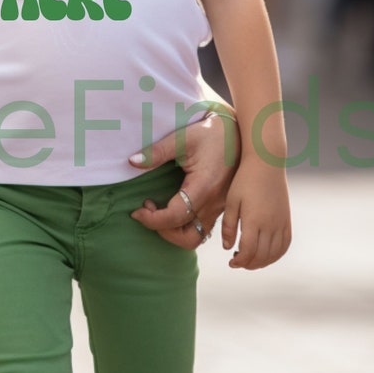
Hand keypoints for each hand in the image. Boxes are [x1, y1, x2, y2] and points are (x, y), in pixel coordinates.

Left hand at [129, 111, 239, 249]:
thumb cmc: (210, 134)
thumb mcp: (182, 139)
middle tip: (148, 209)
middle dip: (163, 231)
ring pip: (197, 236)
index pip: (175, 217)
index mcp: (204, 189)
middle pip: (188, 238)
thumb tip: (132, 162)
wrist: (241, 135)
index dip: (152, 219)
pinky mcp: (221, 207)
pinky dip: (185, 226)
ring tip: (160, 210)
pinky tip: (174, 207)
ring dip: (175, 232)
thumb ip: (157, 152)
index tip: (136, 211)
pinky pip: (203, 227)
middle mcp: (214, 204)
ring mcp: (220, 208)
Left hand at [221, 159, 291, 269]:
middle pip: (262, 256)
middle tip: (238, 262)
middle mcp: (271, 225)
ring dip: (263, 262)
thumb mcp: (231, 200)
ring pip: (275, 253)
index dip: (240, 261)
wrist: (266, 163)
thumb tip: (228, 248)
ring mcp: (281, 223)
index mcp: (254, 220)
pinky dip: (276, 255)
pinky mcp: (287, 220)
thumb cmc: (244, 180)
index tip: (231, 262)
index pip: (249, 251)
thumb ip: (229, 226)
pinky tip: (266, 254)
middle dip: (249, 263)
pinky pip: (285, 245)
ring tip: (250, 260)